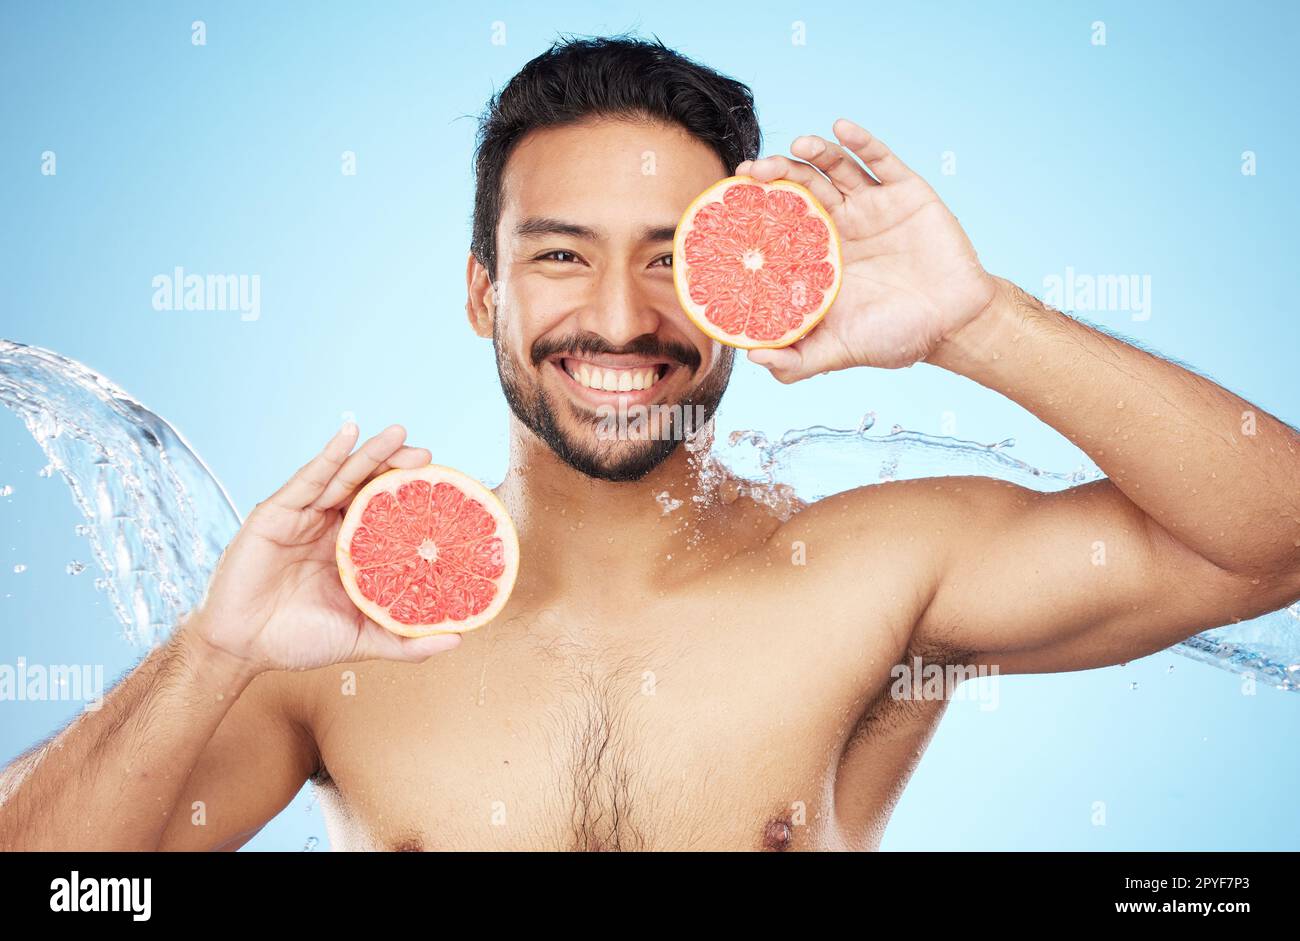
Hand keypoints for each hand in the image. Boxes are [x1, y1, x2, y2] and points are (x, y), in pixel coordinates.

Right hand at [187, 424, 461, 672]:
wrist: (244, 650)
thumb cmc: (299, 642)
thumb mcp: (362, 639)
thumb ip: (405, 640)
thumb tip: (457, 641)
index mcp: (353, 550)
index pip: (388, 513)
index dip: (413, 497)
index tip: (447, 486)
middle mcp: (330, 528)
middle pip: (368, 486)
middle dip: (397, 466)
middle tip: (427, 456)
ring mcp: (304, 518)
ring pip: (343, 476)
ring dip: (370, 452)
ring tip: (398, 433)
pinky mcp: (277, 514)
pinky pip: (307, 480)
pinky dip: (329, 456)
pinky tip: (348, 434)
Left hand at [738, 118, 998, 378]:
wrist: (954, 325)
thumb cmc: (895, 337)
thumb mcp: (838, 351)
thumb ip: (796, 362)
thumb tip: (751, 358)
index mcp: (821, 255)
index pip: (782, 221)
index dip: (758, 208)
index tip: (731, 199)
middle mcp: (843, 225)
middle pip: (803, 186)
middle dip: (777, 173)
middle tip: (753, 172)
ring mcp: (874, 206)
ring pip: (837, 168)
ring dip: (815, 152)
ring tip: (796, 146)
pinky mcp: (907, 193)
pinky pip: (882, 160)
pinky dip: (862, 140)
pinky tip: (840, 127)